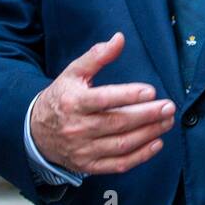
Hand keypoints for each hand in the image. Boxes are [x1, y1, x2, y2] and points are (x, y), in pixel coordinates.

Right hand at [29, 32, 174, 175]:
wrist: (36, 132)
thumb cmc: (61, 98)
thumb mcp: (73, 73)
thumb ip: (97, 55)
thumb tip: (119, 38)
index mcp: (73, 102)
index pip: (103, 99)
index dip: (128, 96)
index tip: (151, 91)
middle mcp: (77, 128)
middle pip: (118, 122)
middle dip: (147, 115)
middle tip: (168, 107)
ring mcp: (83, 150)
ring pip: (122, 144)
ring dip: (149, 133)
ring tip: (167, 121)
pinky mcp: (89, 165)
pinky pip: (118, 164)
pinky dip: (140, 156)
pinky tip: (156, 143)